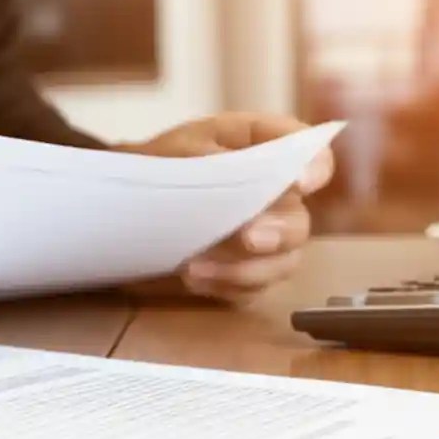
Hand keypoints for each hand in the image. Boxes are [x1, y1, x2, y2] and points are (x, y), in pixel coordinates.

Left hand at [119, 113, 333, 302]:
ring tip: (195, 265)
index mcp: (264, 150)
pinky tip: (193, 277)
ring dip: (246, 269)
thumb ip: (215, 161)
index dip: (315, 169)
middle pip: (300, 221)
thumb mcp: (179, 150)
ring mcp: (264, 240)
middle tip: (247, 237)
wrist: (123, 205)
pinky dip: (225, 286)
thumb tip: (248, 177)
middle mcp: (274, 197)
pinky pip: (252, 289)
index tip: (298, 183)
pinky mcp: (245, 273)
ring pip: (283, 263)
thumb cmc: (158, 164)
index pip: (312, 157)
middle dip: (277, 233)